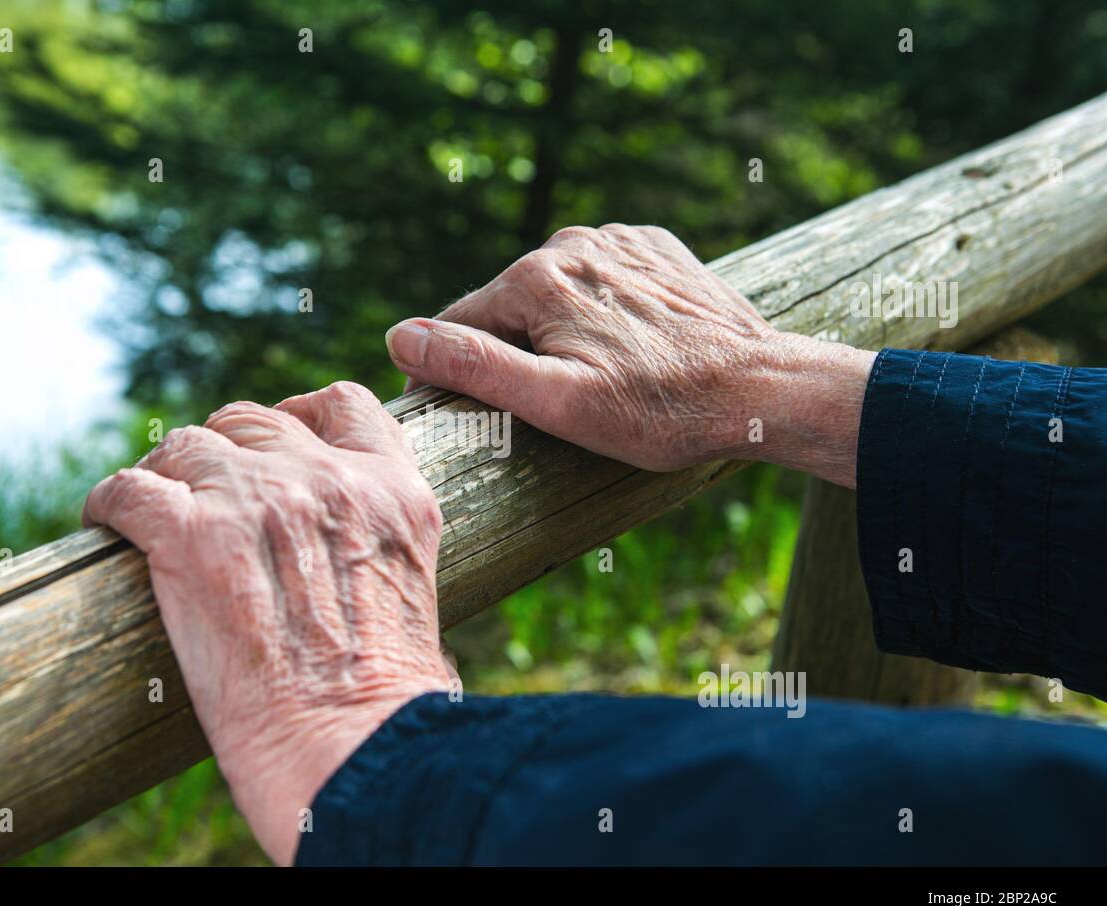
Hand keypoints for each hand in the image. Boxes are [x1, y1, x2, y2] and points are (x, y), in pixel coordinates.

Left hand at [82, 382, 451, 864]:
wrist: (351, 747)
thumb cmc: (385, 705)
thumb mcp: (413, 596)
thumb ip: (381, 555)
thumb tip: (351, 576)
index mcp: (394, 493)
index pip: (344, 405)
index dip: (301, 418)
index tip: (276, 447)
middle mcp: (328, 480)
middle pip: (254, 422)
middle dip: (225, 453)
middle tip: (202, 496)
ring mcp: (258, 500)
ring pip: (189, 445)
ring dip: (168, 475)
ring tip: (152, 513)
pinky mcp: (190, 536)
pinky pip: (130, 489)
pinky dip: (112, 504)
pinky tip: (105, 524)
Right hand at [385, 224, 874, 486]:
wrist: (761, 389)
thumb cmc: (659, 409)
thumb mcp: (556, 403)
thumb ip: (475, 365)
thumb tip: (401, 337)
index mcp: (537, 278)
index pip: (460, 324)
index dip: (447, 369)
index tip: (449, 408)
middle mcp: (572, 242)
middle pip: (508, 306)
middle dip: (510, 351)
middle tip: (540, 407)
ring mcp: (618, 239)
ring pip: (554, 291)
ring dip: (554, 330)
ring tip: (589, 381)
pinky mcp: (654, 248)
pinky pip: (601, 279)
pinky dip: (597, 311)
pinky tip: (623, 349)